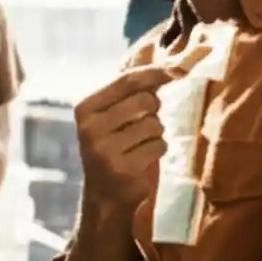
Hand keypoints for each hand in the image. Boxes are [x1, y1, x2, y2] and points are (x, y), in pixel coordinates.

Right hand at [73, 66, 177, 206]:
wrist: (104, 193)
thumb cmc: (114, 145)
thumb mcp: (113, 115)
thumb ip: (133, 92)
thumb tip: (170, 67)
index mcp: (86, 108)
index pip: (126, 81)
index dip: (154, 74)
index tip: (176, 71)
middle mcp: (91, 127)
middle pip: (144, 101)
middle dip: (153, 110)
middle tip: (144, 123)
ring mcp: (105, 149)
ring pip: (154, 125)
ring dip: (155, 133)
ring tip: (139, 144)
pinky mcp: (123, 168)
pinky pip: (159, 146)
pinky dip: (158, 150)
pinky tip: (143, 158)